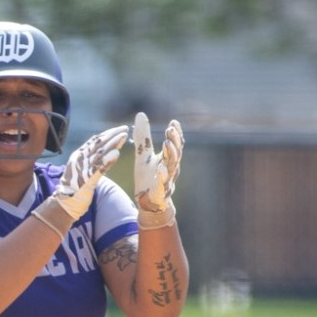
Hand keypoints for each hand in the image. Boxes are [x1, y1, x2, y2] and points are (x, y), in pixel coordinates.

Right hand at [44, 124, 128, 222]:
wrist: (65, 203)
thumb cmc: (76, 188)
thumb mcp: (85, 170)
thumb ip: (95, 161)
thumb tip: (109, 152)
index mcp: (79, 155)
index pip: (95, 141)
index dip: (107, 134)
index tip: (119, 129)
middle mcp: (79, 159)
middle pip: (98, 144)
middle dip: (112, 135)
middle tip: (125, 128)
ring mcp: (82, 168)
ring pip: (99, 153)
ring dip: (112, 144)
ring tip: (123, 136)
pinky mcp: (85, 179)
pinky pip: (98, 168)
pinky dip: (107, 160)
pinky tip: (116, 154)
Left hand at [132, 112, 183, 227]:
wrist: (148, 202)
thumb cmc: (149, 177)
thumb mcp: (143, 155)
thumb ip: (143, 137)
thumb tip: (140, 114)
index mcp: (167, 159)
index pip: (174, 144)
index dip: (176, 134)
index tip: (173, 123)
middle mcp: (170, 169)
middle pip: (175, 154)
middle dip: (174, 142)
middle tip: (170, 130)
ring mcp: (166, 181)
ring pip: (171, 168)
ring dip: (170, 156)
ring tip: (166, 144)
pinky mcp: (159, 193)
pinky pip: (162, 185)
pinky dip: (161, 178)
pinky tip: (160, 169)